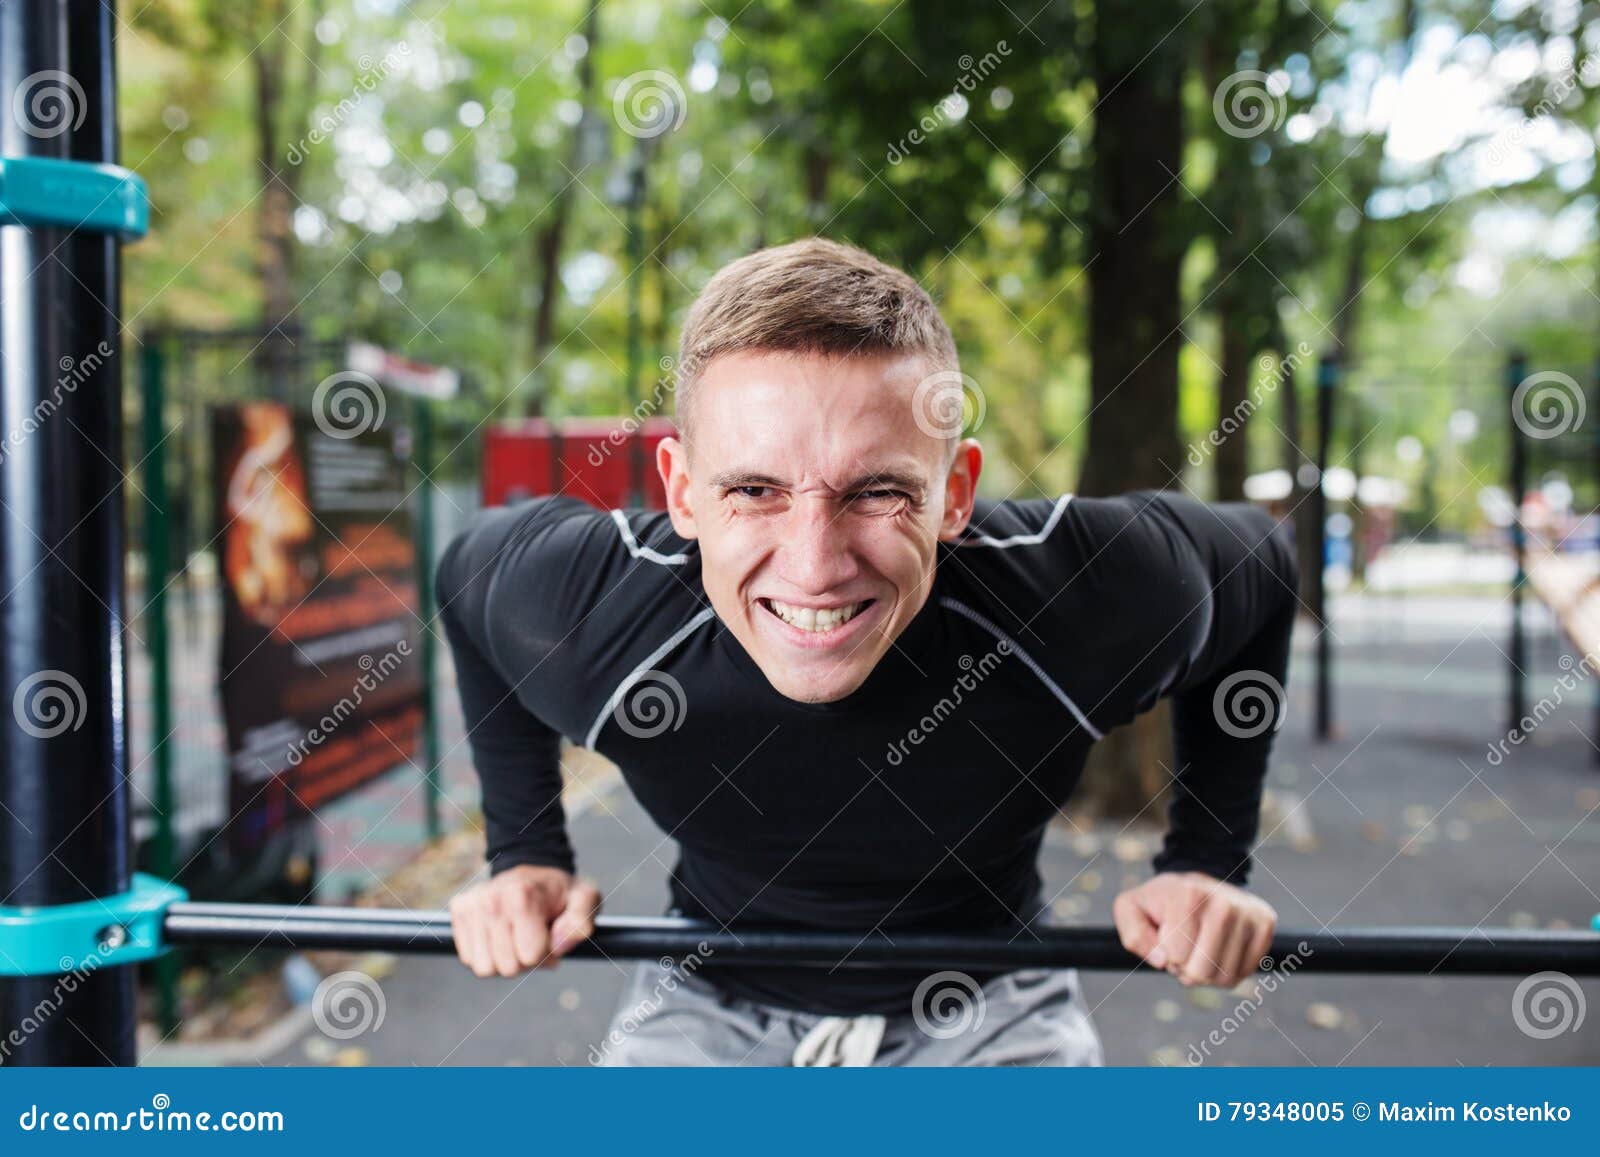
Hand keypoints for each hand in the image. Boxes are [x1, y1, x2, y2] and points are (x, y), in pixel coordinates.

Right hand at [447, 864, 601, 977]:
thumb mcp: (585, 899)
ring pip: (484, 968)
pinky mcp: (459, 911)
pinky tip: (500, 937)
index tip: (550, 937)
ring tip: (517, 939)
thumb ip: (581, 923)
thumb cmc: (560, 891)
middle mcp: (491, 900)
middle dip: (525, 961)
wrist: (532, 870)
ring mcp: (472, 906)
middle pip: (507, 967)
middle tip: (534, 940)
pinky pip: (469, 958)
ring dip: (503, 961)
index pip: (530, 957)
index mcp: (522, 897)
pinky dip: (486, 955)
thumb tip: (557, 947)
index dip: (546, 955)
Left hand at [1112, 871, 1275, 987]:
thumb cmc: (1161, 902)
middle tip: (1183, 947)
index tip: (1167, 936)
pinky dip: (1226, 970)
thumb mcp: (1130, 908)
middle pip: (1201, 972)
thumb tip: (1162, 960)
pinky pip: (1243, 974)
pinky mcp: (1266, 924)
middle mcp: (1224, 902)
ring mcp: (1248, 913)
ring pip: (1224, 978)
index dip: (1166, 955)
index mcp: (1189, 894)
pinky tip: (1218, 949)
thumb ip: (1133, 935)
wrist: (1198, 884)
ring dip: (1206, 972)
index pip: (1176, 957)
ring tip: (1200, 947)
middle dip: (1185, 969)